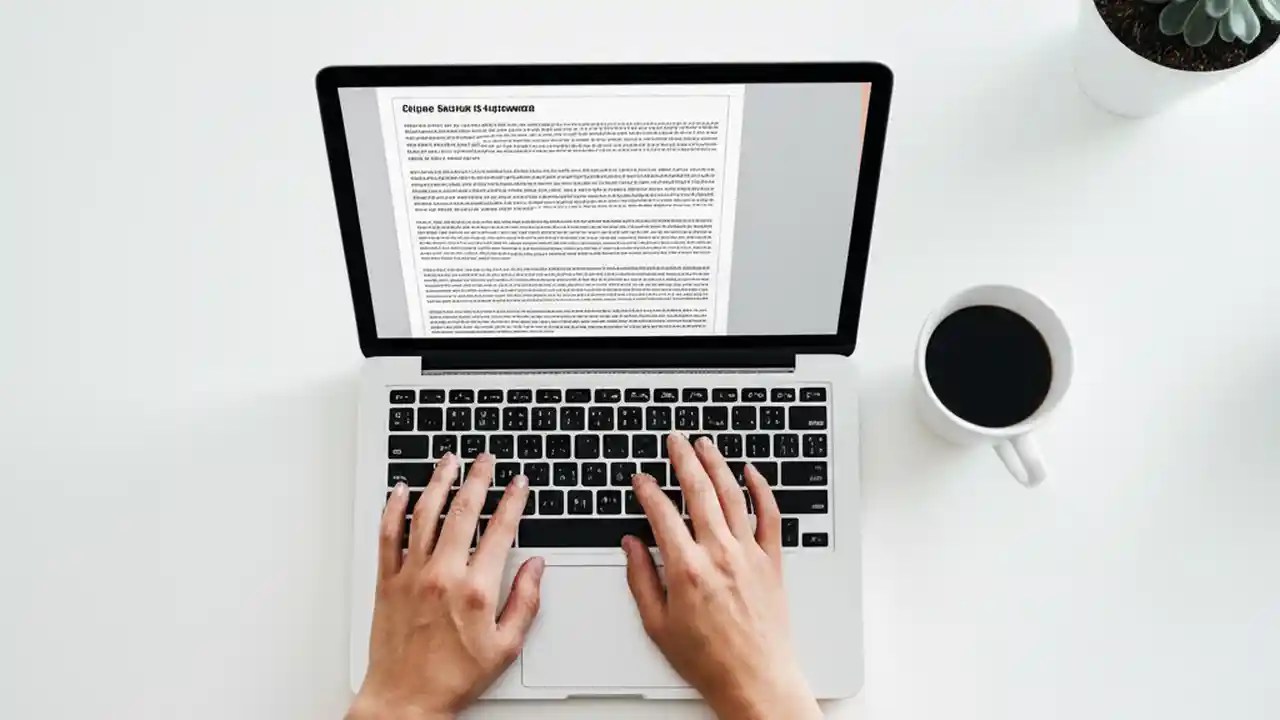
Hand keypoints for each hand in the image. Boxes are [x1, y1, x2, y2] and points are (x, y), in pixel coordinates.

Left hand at [348, 453, 543, 719]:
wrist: (406, 700)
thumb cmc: (453, 679)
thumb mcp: (506, 646)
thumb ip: (525, 602)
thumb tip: (536, 568)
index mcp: (476, 590)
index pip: (501, 530)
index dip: (513, 501)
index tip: (519, 484)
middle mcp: (442, 575)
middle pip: (463, 511)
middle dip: (478, 479)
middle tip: (485, 460)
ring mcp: (411, 575)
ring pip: (425, 514)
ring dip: (439, 482)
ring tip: (449, 461)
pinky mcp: (387, 582)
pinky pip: (388, 535)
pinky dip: (395, 509)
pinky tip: (403, 491)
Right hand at [623, 434, 820, 719]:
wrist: (755, 679)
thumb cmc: (708, 659)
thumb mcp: (658, 624)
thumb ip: (641, 579)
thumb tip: (631, 545)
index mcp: (687, 569)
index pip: (662, 514)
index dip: (647, 490)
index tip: (640, 479)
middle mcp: (719, 554)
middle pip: (699, 492)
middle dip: (682, 460)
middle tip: (674, 440)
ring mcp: (749, 554)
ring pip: (733, 495)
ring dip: (717, 464)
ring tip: (704, 444)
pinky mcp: (772, 561)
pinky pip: (769, 515)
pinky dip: (761, 489)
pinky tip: (751, 471)